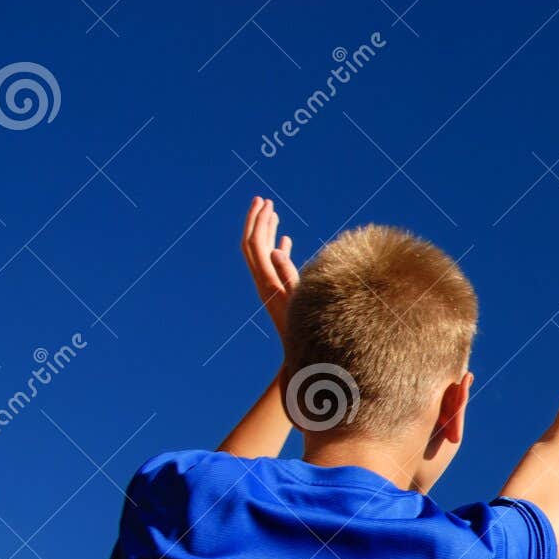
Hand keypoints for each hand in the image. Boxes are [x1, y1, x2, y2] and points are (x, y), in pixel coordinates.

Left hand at [241, 197, 299, 342]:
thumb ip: (288, 274)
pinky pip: (273, 265)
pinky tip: (285, 240)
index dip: (259, 221)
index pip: (256, 244)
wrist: (301, 359)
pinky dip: (277, 248)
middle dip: (256, 221)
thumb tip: (275, 248)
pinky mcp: (278, 292)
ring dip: (265, 231)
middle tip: (262, 200)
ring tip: (272, 213)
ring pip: (262, 254)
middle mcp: (263, 283)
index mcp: (267, 282)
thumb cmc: (306, 332)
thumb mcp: (301, 301)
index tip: (266, 203)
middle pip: (252, 245)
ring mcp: (269, 287)